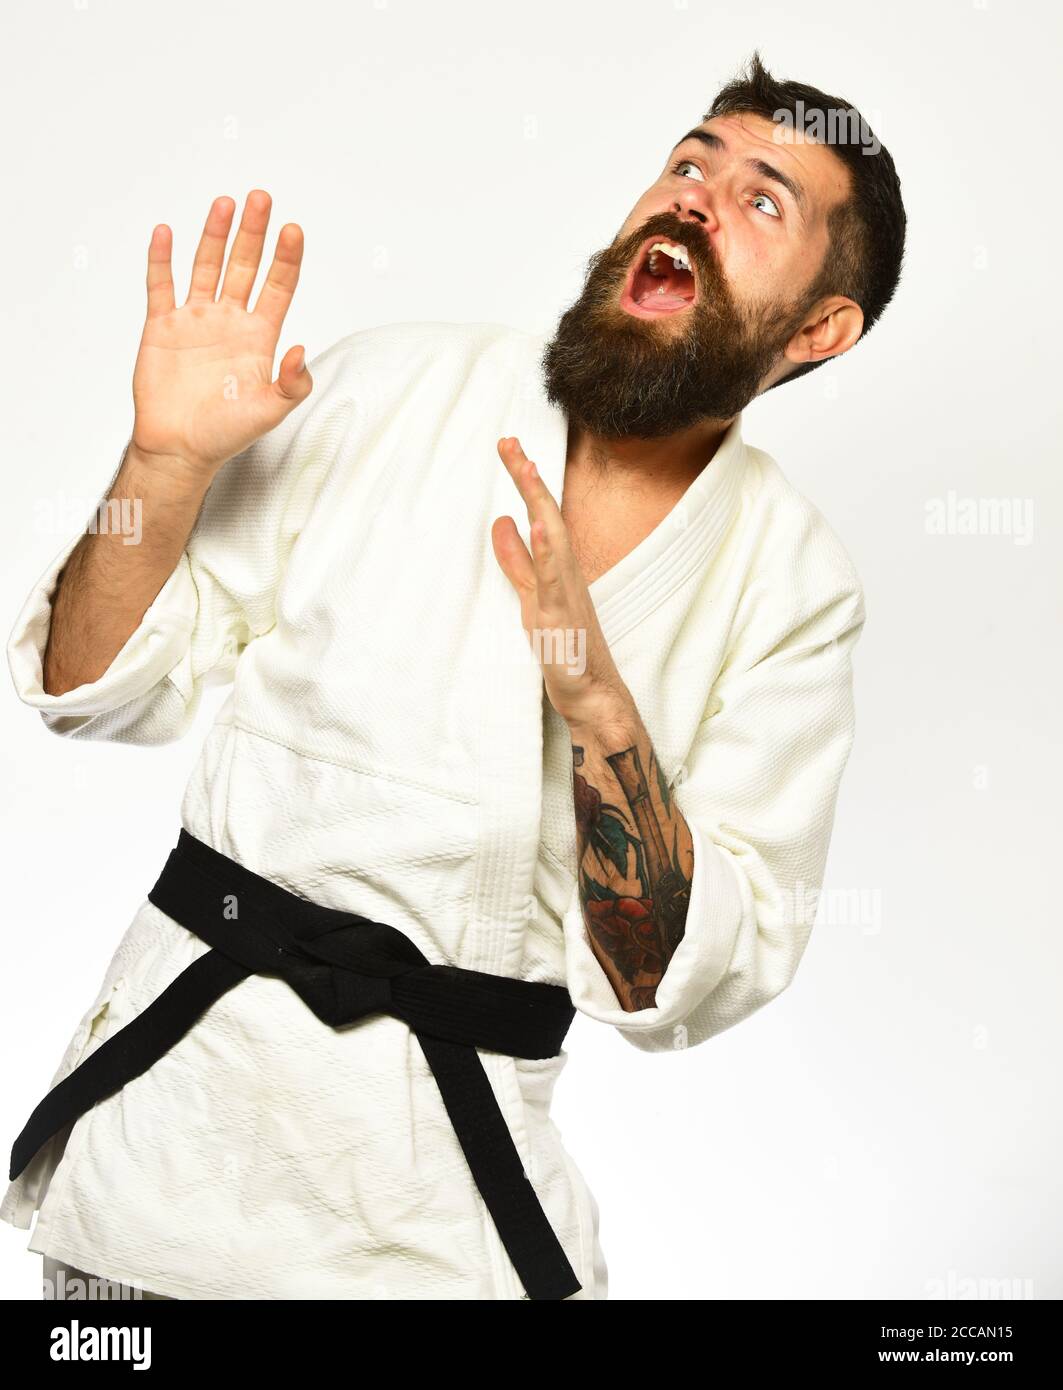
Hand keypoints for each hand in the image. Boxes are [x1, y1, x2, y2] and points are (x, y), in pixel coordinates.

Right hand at [129, 190, 311, 479]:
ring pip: (206, 267)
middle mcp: (229, 321)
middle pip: (244, 266)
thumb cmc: (227, 434)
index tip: (293, 230)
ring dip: (215, 235)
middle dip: (253, 233)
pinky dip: (162, 259)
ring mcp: (195, 320)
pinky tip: (167, 233)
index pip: (278, 287)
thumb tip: (301, 349)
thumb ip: (292, 382)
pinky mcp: (162, 327)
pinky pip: (161, 286)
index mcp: (259, 337)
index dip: (286, 259)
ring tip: (225, 203)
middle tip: (261, 198)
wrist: (181, 448)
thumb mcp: (271, 411)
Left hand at [491, 435, 631, 731]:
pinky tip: (537, 526)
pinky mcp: (563, 618)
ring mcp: (566, 594)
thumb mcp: (531, 596)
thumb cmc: (568, 647)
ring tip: (526, 469)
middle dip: (528, 479)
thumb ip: (517, 561)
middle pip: (546, 516)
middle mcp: (565, 573)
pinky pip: (555, 581)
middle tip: (509, 443)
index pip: (539, 515)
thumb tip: (501, 523)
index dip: (524, 481)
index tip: (509, 446)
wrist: (593, 694)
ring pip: (553, 540)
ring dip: (539, 504)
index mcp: (557, 567)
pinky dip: (546, 552)